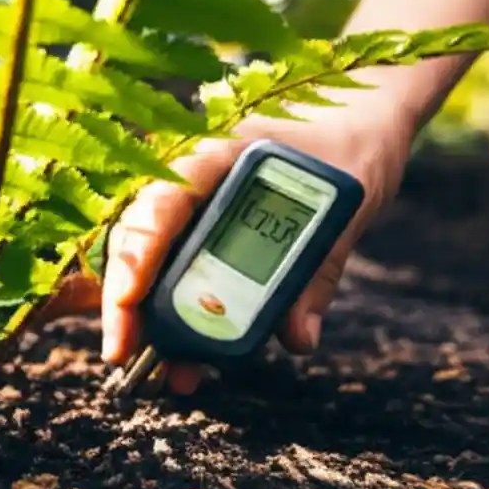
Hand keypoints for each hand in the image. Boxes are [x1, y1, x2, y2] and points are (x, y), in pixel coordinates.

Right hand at [100, 105, 414, 393]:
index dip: (139, 252)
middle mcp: (194, 179)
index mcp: (219, 154)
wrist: (365, 116)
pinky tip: (190, 356)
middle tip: (124, 354)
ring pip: (154, 263)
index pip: (162, 202)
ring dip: (152, 319)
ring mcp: (197, 206)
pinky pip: (181, 274)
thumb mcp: (346, 207)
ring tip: (170, 372)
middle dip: (127, 302)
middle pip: (140, 240)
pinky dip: (180, 316)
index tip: (128, 300)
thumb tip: (296, 337)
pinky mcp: (210, 231)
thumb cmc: (354, 146)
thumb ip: (318, 270)